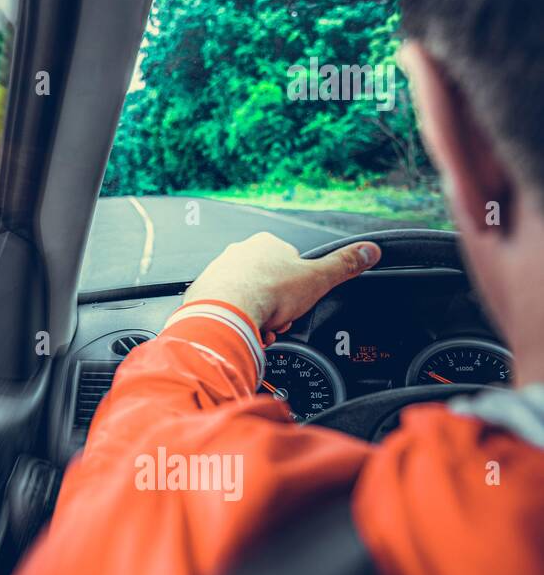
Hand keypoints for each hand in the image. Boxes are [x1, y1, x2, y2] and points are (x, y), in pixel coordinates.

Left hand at [183, 232, 380, 344]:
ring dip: (258, 316)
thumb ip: (345, 265)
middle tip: (278, 320)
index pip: (290, 265)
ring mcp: (219, 271)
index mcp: (267, 244)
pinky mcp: (204, 291)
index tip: (296, 303)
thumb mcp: (318, 278)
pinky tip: (243, 329)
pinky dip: (237, 321)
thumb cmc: (267, 293)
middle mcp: (239, 253)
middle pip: (269, 284)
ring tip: (260, 327)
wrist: (225, 311)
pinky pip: (227, 308)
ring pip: (248, 298)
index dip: (298, 289)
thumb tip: (370, 251)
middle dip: (277, 306)